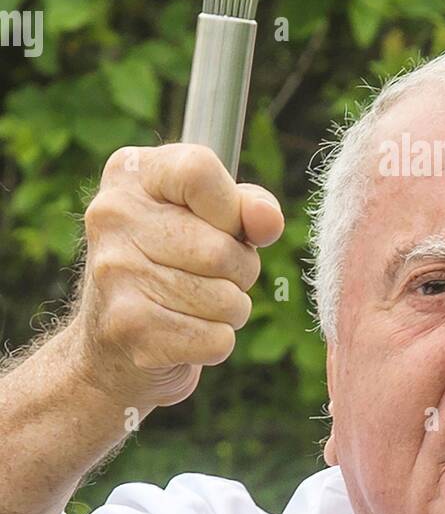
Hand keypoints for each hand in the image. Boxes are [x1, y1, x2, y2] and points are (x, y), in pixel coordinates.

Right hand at [72, 143, 283, 409]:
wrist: (107, 341)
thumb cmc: (173, 263)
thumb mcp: (210, 217)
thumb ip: (248, 207)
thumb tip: (268, 221)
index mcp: (131, 173)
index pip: (199, 170)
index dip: (231, 208)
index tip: (226, 228)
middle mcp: (112, 216)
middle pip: (220, 249)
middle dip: (241, 271)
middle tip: (215, 277)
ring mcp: (114, 272)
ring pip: (225, 298)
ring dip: (230, 310)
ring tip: (197, 306)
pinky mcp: (126, 328)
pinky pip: (215, 339)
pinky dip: (217, 342)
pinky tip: (185, 334)